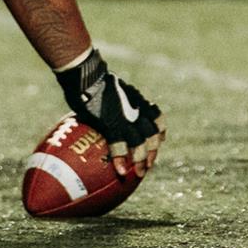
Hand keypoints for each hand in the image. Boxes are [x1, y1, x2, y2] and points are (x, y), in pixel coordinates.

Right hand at [55, 49, 164, 176]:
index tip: (160, 140)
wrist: (87, 74)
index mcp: (137, 100)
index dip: (160, 130)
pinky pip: (120, 147)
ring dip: (140, 161)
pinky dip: (121, 160)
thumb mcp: (110, 86)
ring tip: (138, 173)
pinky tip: (120, 172)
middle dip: (152, 152)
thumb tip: (100, 103)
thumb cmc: (92, 77)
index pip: (156, 117)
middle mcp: (137, 110)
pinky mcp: (113, 124)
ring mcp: (126, 118)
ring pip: (140, 144)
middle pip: (152, 135)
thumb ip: (113, 98)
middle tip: (148, 165)